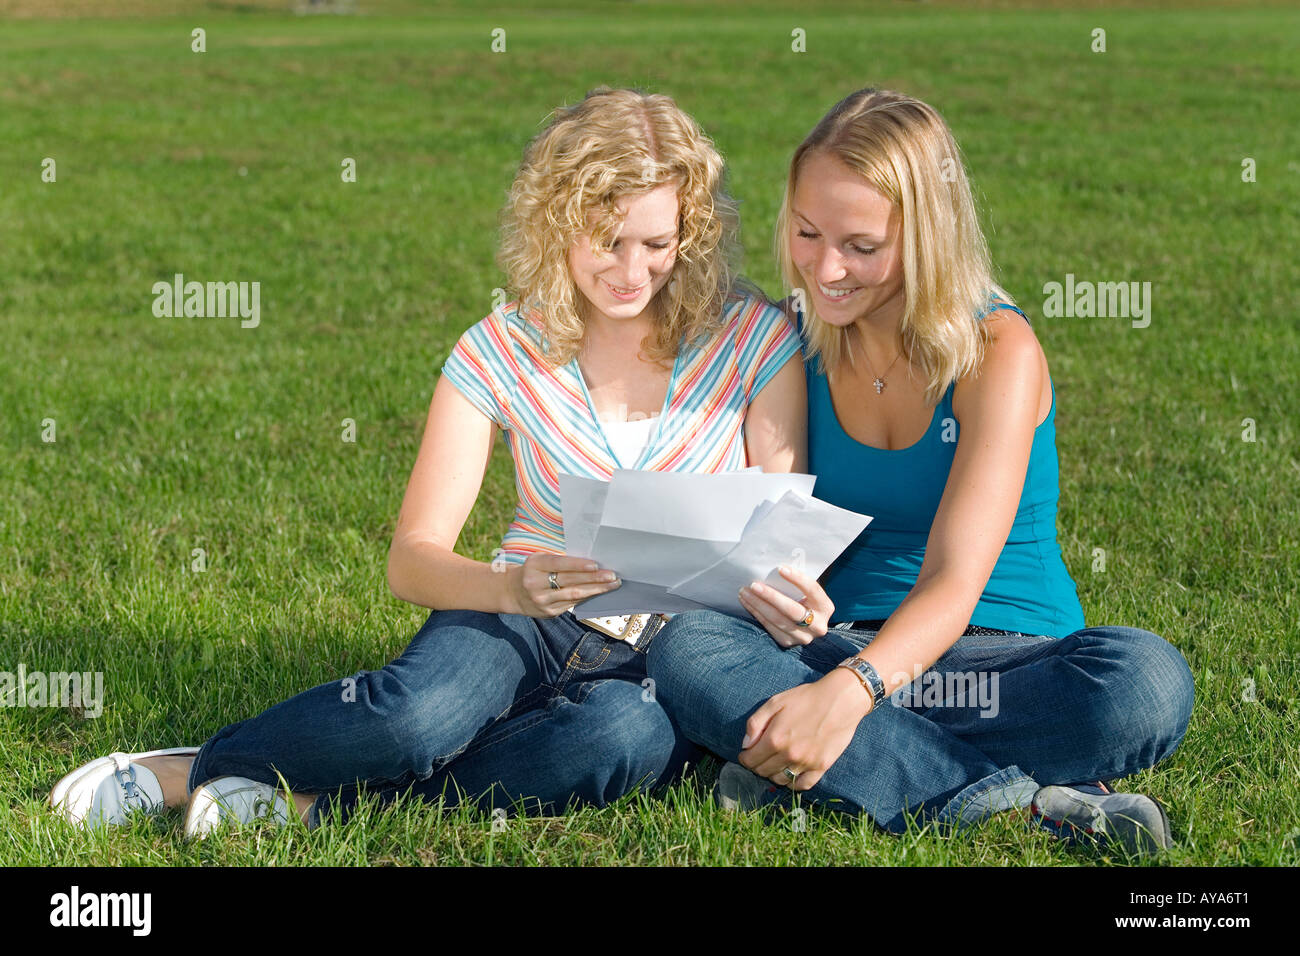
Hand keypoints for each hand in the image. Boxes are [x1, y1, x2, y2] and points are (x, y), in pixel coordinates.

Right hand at [508, 553, 619, 617]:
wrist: (511, 592)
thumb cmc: (532, 571)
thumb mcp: (539, 560)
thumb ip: (559, 561)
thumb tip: (590, 563)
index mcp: (534, 566)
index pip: (558, 564)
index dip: (578, 565)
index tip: (595, 565)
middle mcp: (536, 584)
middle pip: (570, 581)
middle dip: (594, 578)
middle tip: (612, 575)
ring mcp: (543, 601)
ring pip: (574, 595)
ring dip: (596, 589)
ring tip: (612, 584)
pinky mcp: (549, 612)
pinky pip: (573, 603)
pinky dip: (588, 597)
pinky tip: (600, 592)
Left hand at [736, 564, 833, 647]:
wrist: (806, 623)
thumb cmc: (803, 599)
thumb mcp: (806, 592)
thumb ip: (796, 584)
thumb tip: (774, 568)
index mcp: (825, 607)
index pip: (813, 590)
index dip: (797, 579)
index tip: (780, 568)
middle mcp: (818, 625)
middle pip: (792, 610)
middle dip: (771, 596)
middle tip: (754, 585)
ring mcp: (803, 637)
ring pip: (777, 620)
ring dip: (758, 605)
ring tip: (745, 592)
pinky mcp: (788, 642)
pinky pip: (769, 627)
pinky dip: (757, 614)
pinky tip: (748, 603)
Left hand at [739, 668, 872, 791]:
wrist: (839, 700)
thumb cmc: (806, 698)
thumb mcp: (775, 702)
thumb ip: (755, 723)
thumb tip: (746, 744)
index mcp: (774, 738)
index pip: (750, 761)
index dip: (745, 758)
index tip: (746, 754)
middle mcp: (789, 755)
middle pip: (763, 772)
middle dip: (757, 766)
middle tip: (759, 758)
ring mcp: (806, 763)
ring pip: (780, 780)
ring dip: (773, 774)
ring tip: (774, 764)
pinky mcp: (821, 767)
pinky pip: (802, 786)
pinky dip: (793, 783)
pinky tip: (790, 774)